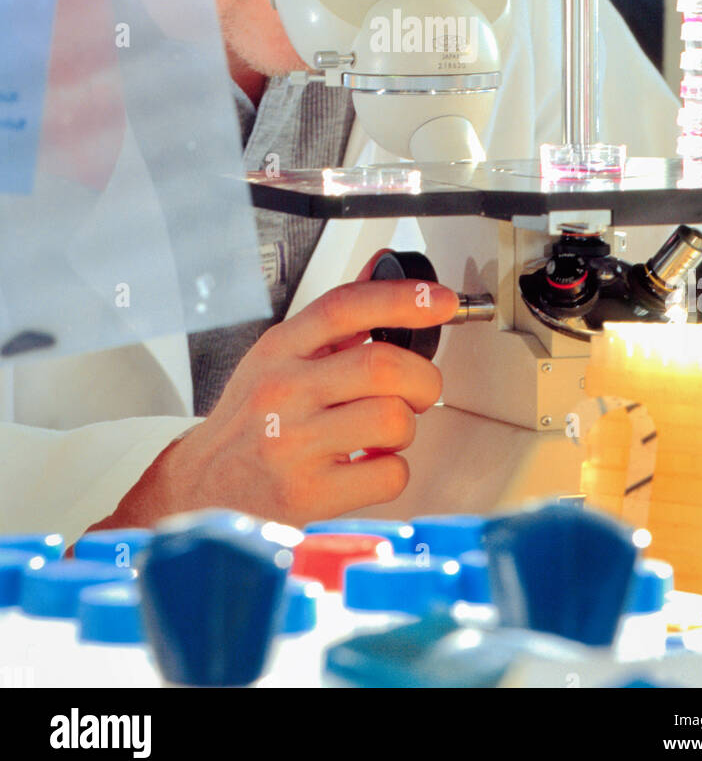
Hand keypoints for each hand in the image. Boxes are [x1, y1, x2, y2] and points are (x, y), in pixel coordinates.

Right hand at [95, 266, 456, 529]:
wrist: (198, 488)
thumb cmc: (247, 423)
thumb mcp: (276, 358)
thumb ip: (332, 321)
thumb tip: (379, 266)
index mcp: (279, 349)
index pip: (346, 306)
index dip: (404, 297)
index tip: (444, 301)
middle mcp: (283, 391)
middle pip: (382, 365)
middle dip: (422, 378)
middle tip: (419, 390)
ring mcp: (293, 444)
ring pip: (393, 419)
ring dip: (405, 426)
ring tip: (384, 432)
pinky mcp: (307, 494)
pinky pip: (388, 473)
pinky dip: (392, 470)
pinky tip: (367, 466)